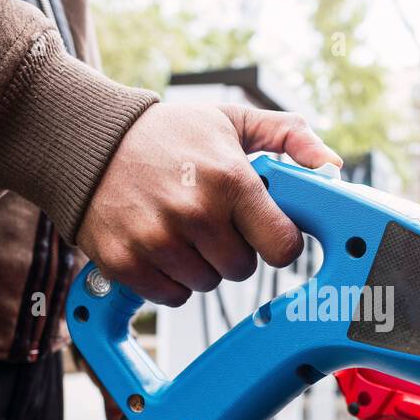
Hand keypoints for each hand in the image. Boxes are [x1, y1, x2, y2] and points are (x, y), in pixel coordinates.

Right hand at [78, 103, 341, 305]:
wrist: (87, 141)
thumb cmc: (167, 134)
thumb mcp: (230, 121)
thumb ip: (288, 137)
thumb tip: (332, 166)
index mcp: (230, 179)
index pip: (283, 246)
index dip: (277, 240)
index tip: (264, 229)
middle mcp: (195, 213)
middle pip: (243, 270)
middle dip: (234, 250)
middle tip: (211, 221)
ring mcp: (158, 241)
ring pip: (207, 285)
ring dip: (200, 265)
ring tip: (181, 229)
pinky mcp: (125, 263)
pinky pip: (171, 297)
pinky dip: (169, 280)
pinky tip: (158, 246)